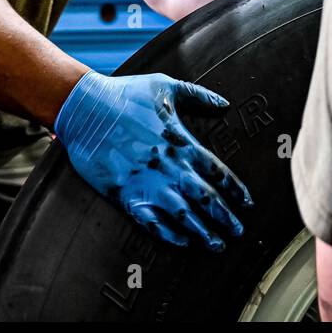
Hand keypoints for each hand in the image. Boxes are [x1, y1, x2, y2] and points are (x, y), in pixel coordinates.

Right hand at [54, 71, 252, 250]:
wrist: (85, 109)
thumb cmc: (125, 94)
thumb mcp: (166, 87)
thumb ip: (199, 96)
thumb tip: (224, 105)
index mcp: (182, 142)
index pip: (218, 172)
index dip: (236, 190)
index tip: (247, 204)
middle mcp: (169, 166)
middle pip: (206, 199)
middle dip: (225, 218)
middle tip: (238, 232)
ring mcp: (147, 182)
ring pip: (183, 215)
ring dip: (203, 232)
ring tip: (217, 245)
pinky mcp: (125, 193)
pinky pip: (151, 221)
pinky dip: (168, 234)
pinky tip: (181, 242)